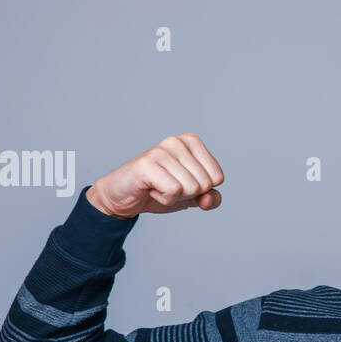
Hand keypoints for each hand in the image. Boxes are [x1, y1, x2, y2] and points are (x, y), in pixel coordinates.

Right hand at [87, 133, 224, 218]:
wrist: (123, 197)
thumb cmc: (159, 190)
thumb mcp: (192, 196)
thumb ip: (210, 198)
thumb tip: (208, 199)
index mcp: (191, 142)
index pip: (218, 177)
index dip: (202, 190)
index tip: (181, 183)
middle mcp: (177, 141)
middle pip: (205, 184)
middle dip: (187, 194)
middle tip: (167, 186)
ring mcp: (161, 151)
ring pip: (191, 188)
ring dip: (174, 197)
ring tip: (158, 187)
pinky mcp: (147, 164)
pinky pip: (174, 191)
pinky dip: (164, 199)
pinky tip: (151, 189)